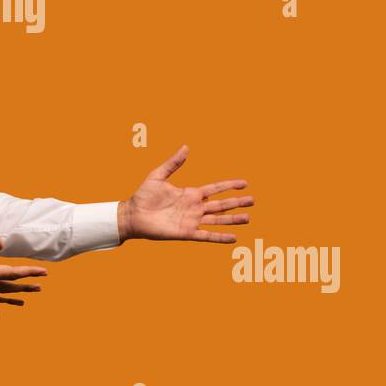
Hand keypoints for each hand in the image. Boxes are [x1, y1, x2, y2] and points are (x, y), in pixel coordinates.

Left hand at [116, 144, 253, 242]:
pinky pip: (207, 235)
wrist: (132, 215)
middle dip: (237, 202)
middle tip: (253, 200)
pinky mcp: (186, 233)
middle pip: (221, 204)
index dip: (229, 185)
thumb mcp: (158, 176)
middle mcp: (194, 207)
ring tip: (248, 218)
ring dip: (233, 219)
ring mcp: (192, 221)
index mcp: (190, 193)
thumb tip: (186, 147)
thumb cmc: (143, 195)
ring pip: (218, 220)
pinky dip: (220, 237)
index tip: (244, 183)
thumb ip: (173, 163)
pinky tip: (234, 238)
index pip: (215, 189)